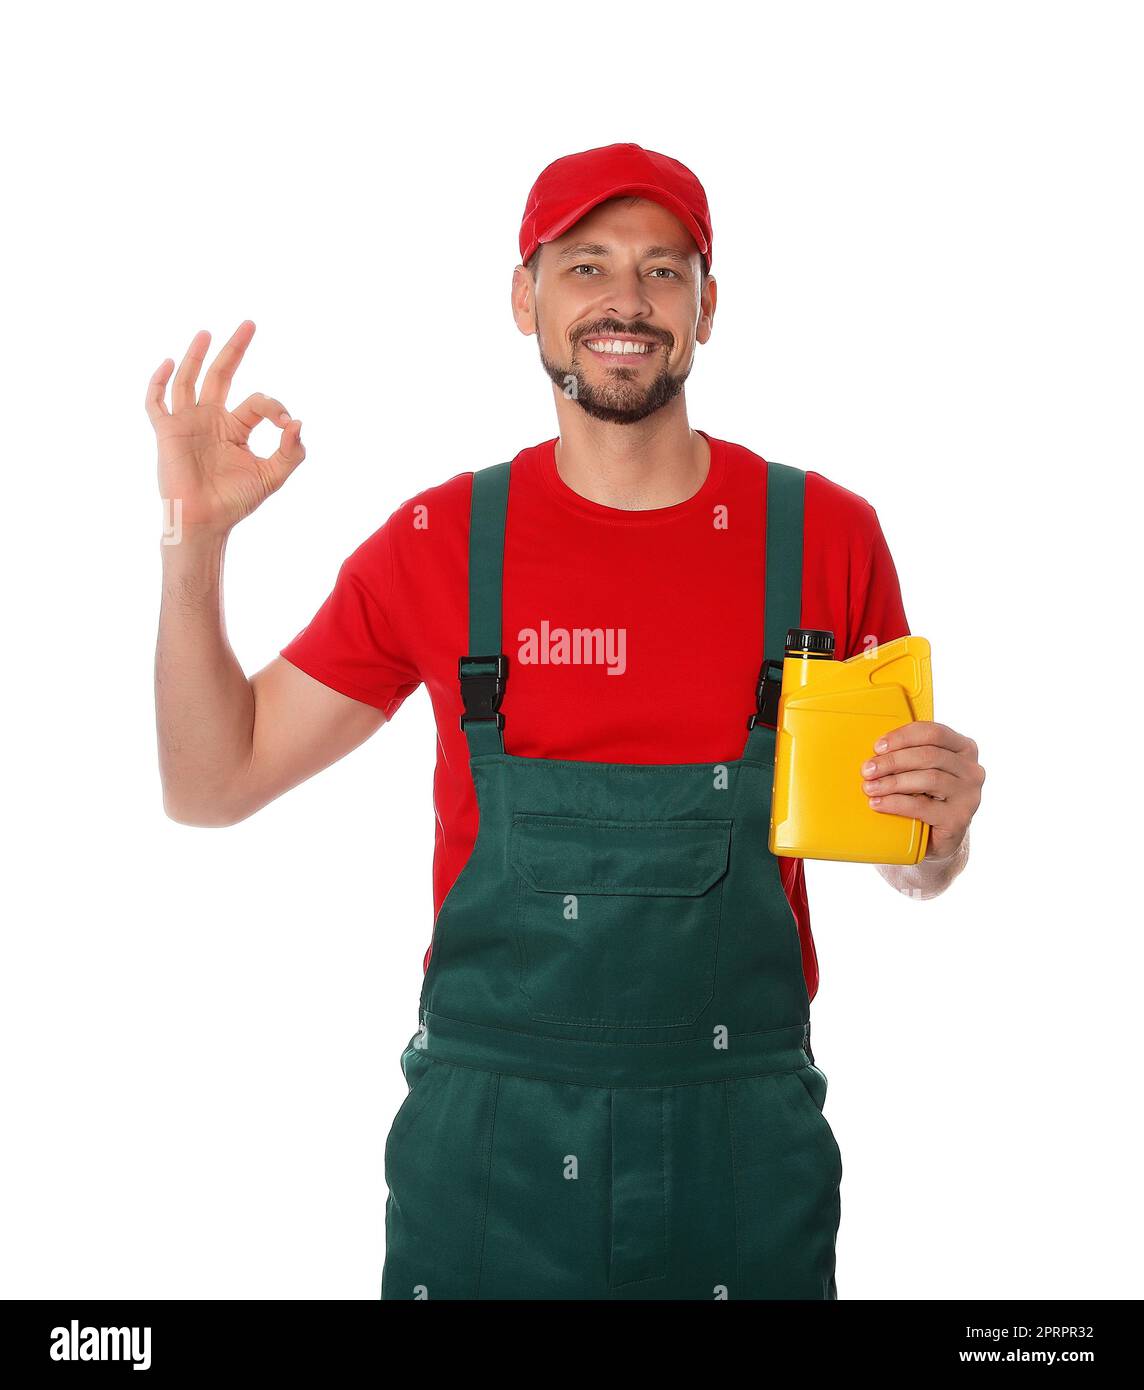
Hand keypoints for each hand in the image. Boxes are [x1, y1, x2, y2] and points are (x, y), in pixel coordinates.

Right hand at [145, 320, 304, 535]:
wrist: (206, 520)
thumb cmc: (236, 501)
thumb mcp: (272, 476)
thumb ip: (291, 452)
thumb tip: (297, 422)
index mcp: (235, 428)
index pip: (257, 401)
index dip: (274, 405)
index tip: (286, 423)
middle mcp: (211, 419)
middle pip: (221, 375)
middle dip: (234, 350)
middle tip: (249, 324)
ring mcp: (188, 423)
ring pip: (189, 380)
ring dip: (196, 356)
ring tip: (207, 332)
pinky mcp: (167, 432)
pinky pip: (156, 402)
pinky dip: (158, 382)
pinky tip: (168, 363)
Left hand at [859, 721, 983, 859]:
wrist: (939, 837)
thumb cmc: (927, 795)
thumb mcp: (923, 769)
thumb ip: (910, 753)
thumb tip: (875, 749)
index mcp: (964, 748)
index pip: (934, 733)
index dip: (903, 737)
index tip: (877, 747)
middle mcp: (972, 770)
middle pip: (929, 756)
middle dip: (893, 761)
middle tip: (867, 769)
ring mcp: (969, 795)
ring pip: (928, 779)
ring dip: (892, 782)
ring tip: (869, 787)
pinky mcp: (958, 819)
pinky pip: (923, 807)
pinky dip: (896, 803)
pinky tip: (877, 803)